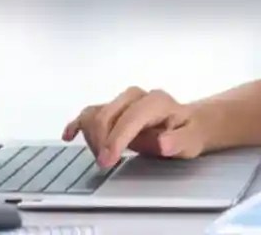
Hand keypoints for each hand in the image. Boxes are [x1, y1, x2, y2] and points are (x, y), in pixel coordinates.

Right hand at [62, 86, 213, 166]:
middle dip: (101, 140)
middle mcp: (137, 96)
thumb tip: (163, 143)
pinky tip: (69, 136)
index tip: (107, 161)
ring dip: (91, 136)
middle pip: (108, 113)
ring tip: (100, 157)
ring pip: (96, 112)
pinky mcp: (113, 108)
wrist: (188, 123)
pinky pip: (90, 111)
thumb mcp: (191, 140)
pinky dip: (78, 123)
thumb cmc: (188, 132)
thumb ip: (178, 141)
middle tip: (104, 163)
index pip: (130, 117)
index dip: (116, 139)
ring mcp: (123, 101)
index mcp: (157, 102)